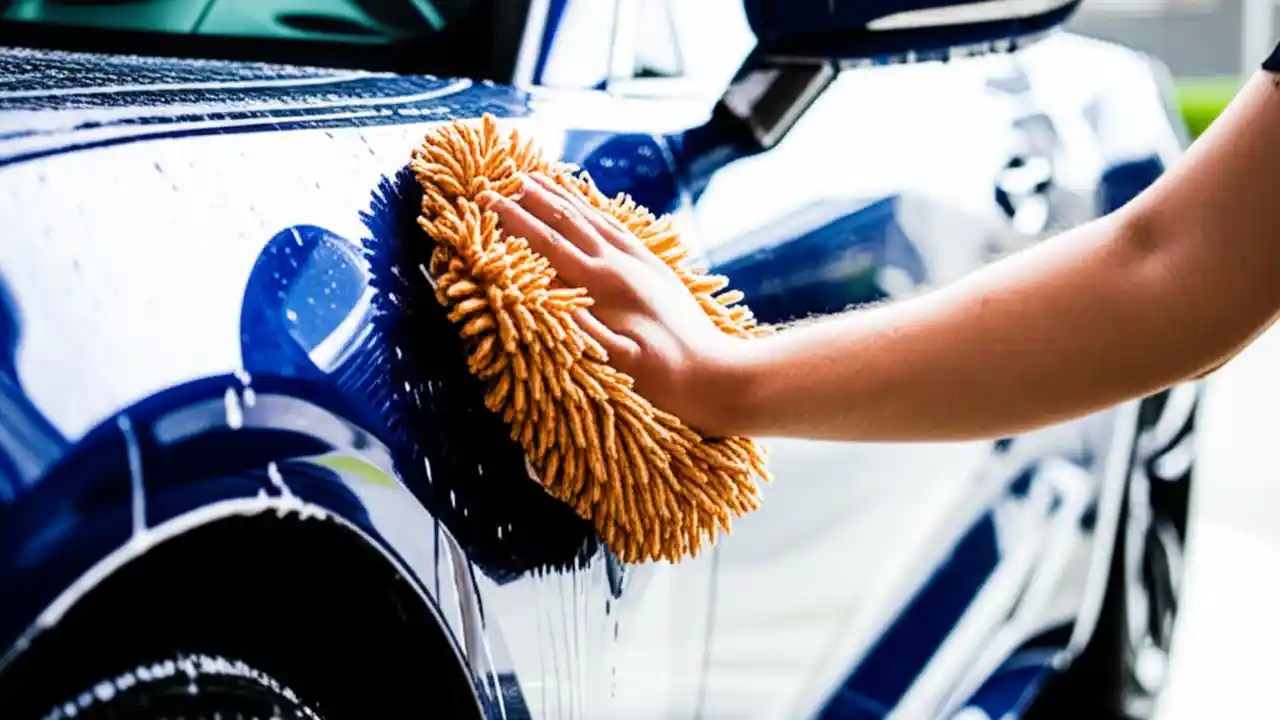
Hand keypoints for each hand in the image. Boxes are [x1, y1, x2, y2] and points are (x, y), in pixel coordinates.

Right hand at [477, 172, 742, 434]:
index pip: (549, 244)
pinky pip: (617, 228)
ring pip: (593, 218)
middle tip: (502, 178)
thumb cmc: (660, 378)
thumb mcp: (615, 359)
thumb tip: (542, 295)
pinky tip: (585, 204)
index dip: (515, 221)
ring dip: (561, 195)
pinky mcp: (653, 267)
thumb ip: (579, 327)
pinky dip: (594, 210)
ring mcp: (639, 262)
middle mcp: (620, 265)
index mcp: (604, 286)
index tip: (487, 199)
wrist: (712, 375)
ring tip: (536, 177)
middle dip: (532, 198)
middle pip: (568, 221)